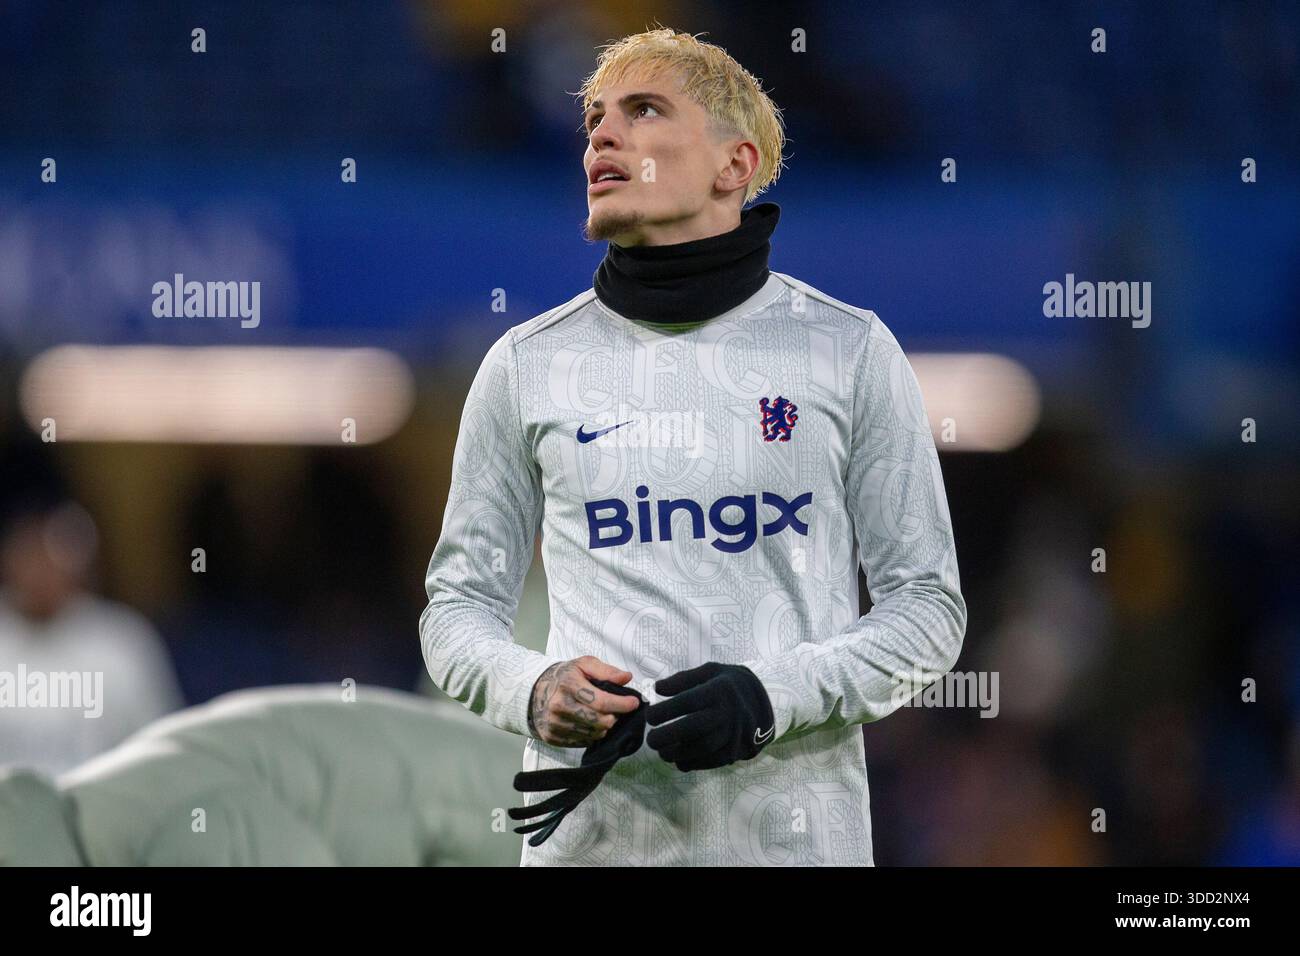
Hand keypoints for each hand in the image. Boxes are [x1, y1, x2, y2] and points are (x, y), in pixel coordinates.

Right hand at [528, 656, 640, 746]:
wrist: (533, 692)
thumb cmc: (564, 677)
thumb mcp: (583, 665)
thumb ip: (606, 670)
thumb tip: (626, 677)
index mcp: (568, 685)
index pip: (601, 701)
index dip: (622, 704)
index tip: (634, 703)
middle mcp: (559, 706)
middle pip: (599, 722)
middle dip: (614, 717)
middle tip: (616, 711)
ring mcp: (554, 724)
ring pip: (593, 734)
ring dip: (604, 727)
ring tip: (602, 716)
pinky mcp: (552, 738)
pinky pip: (582, 742)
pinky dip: (591, 735)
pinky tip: (589, 724)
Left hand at [645, 662, 775, 771]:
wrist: (765, 702)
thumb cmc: (730, 684)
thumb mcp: (710, 671)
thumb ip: (683, 679)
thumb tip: (658, 688)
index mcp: (718, 691)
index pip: (686, 702)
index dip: (664, 711)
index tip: (650, 716)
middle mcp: (726, 713)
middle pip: (692, 728)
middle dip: (666, 736)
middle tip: (651, 739)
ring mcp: (732, 734)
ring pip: (700, 749)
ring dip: (676, 753)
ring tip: (662, 751)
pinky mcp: (735, 750)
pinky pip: (710, 761)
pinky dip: (691, 763)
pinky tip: (679, 760)